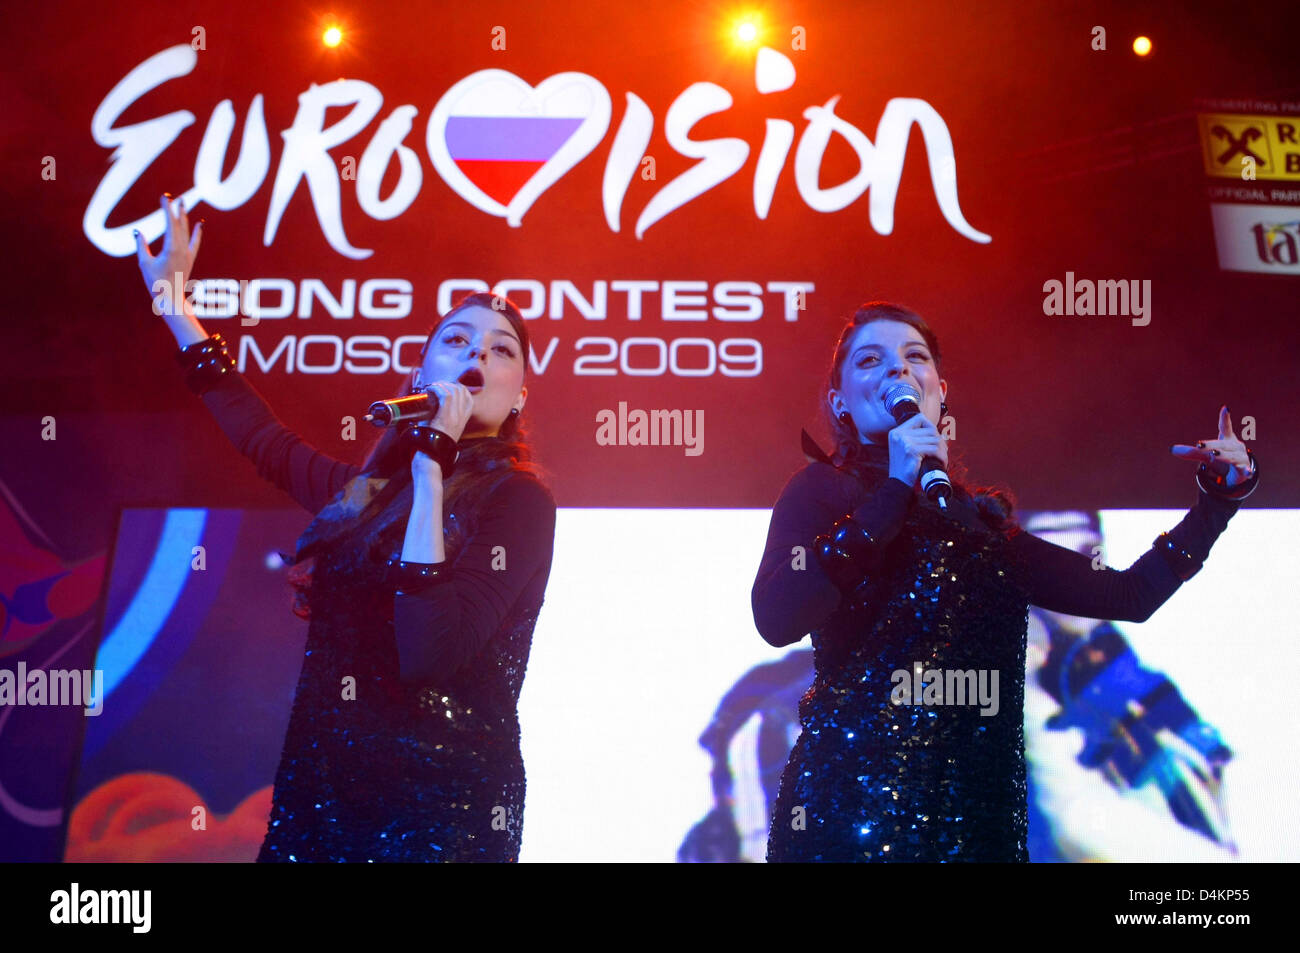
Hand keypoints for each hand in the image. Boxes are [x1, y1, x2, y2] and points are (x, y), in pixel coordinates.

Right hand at [135, 194, 202, 314]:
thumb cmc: (155, 282)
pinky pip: (195, 242)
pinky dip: (197, 232)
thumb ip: (141, 246)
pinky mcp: (190, 259)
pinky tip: (200, 224)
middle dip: (176, 210)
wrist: (171, 298)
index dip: (167, 209)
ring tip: (183, 204)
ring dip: (184, 217)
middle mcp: (182, 249)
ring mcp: (188, 254)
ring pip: (187, 231)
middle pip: (180, 225)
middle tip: (174, 197)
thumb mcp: (145, 263)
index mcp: (171, 248)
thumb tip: (138, 232)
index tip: (164, 197)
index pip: (170, 223)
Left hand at [408, 381, 472, 488]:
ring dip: (441, 385)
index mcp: (463, 419)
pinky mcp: (446, 416)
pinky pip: (445, 395)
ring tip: (431, 388)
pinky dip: (436, 389)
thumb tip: (426, 405)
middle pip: (461, 389)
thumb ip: (439, 416)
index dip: (457, 388)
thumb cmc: (432, 441)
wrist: (431, 454)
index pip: (468, 396)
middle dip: (447, 384)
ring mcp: (455, 416)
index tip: (445, 388)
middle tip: (435, 387)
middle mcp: (462, 416)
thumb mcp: (441, 427)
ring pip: (453, 390)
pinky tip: (428, 391)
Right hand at [887, 413, 948, 485]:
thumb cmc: (904, 467)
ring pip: (935, 439)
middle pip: (930, 429)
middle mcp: (899, 434)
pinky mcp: (911, 451)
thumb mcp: (904, 448)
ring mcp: (905, 442)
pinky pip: (934, 449)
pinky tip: (942, 462)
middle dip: (940, 440)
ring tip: (942, 457)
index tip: (935, 438)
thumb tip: (939, 433)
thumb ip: (915, 438)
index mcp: (896, 432)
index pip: (919, 418)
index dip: (931, 426)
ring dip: (943, 449)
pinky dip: (942, 456)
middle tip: (943, 451)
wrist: (897, 483)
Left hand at [1170, 405, 1253, 485]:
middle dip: (1212, 444)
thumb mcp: (1206, 455)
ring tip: (1213, 454)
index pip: (1225, 428)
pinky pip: (1245, 470)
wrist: (1236, 474)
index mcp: (1227, 440)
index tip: (1225, 408)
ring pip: (1232, 456)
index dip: (1225, 418)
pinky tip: (1247, 472)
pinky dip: (1246, 471)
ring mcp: (1242, 458)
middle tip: (1199, 445)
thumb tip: (1172, 449)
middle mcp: (1236, 447)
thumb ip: (1192, 452)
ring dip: (1223, 455)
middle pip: (1224, 444)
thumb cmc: (1221, 459)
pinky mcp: (1245, 470)